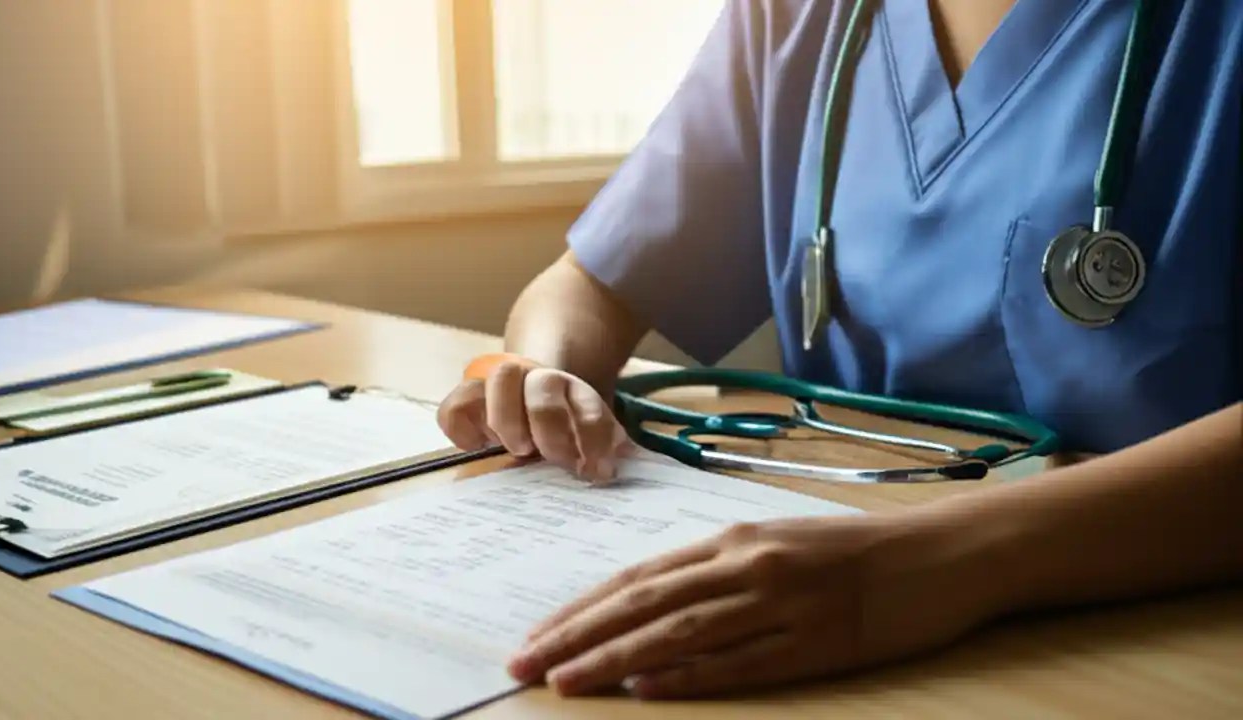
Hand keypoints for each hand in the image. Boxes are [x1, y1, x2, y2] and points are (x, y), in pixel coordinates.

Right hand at [436, 357, 630, 482]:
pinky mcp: (470, 399)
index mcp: (575, 391)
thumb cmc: (566, 428)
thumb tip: (614, 466)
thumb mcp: (593, 434)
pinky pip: (455, 406)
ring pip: (499, 378)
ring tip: (514, 449)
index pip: (588, 406)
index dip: (593, 436)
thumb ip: (603, 446)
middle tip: (551, 458)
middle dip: (550, 425)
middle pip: (543, 386)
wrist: (537, 387)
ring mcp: (502, 386)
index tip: (595, 470)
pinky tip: (476, 449)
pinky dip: (461, 428)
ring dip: (507, 417)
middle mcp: (539, 380)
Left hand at [506, 513, 1001, 698]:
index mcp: (735, 539)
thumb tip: (653, 606)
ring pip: (679, 632)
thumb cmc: (856, 550)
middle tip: (523, 664)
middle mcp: (747, 564)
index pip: (638, 577)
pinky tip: (648, 689)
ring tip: (566, 682)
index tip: (536, 636)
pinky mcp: (817, 642)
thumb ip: (719, 570)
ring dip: (614, 658)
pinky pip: (741, 662)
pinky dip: (689, 676)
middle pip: (643, 602)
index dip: (581, 609)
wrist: (944, 551)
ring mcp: (781, 603)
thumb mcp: (779, 544)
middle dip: (576, 635)